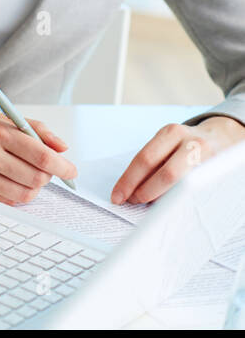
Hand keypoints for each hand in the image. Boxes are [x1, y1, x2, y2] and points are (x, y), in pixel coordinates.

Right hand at [0, 113, 76, 205]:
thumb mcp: (6, 118)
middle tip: (46, 170)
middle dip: (49, 176)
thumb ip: (38, 130)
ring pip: (26, 193)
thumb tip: (63, 148)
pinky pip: (9, 201)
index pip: (41, 155)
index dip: (62, 167)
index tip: (71, 171)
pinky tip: (9, 181)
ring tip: (27, 175)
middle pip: (37, 178)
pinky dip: (17, 194)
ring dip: (34, 187)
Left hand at [112, 116, 244, 204]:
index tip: (117, 197)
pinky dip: (179, 199)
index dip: (128, 181)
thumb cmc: (185, 145)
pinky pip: (195, 189)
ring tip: (149, 203)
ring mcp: (208, 157)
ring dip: (162, 198)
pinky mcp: (218, 170)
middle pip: (165, 173)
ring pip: (182, 184)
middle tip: (132, 202)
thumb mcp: (168, 143)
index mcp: (170, 133)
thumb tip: (130, 191)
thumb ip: (153, 162)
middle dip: (145, 192)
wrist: (221, 137)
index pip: (144, 159)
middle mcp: (190, 142)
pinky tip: (170, 203)